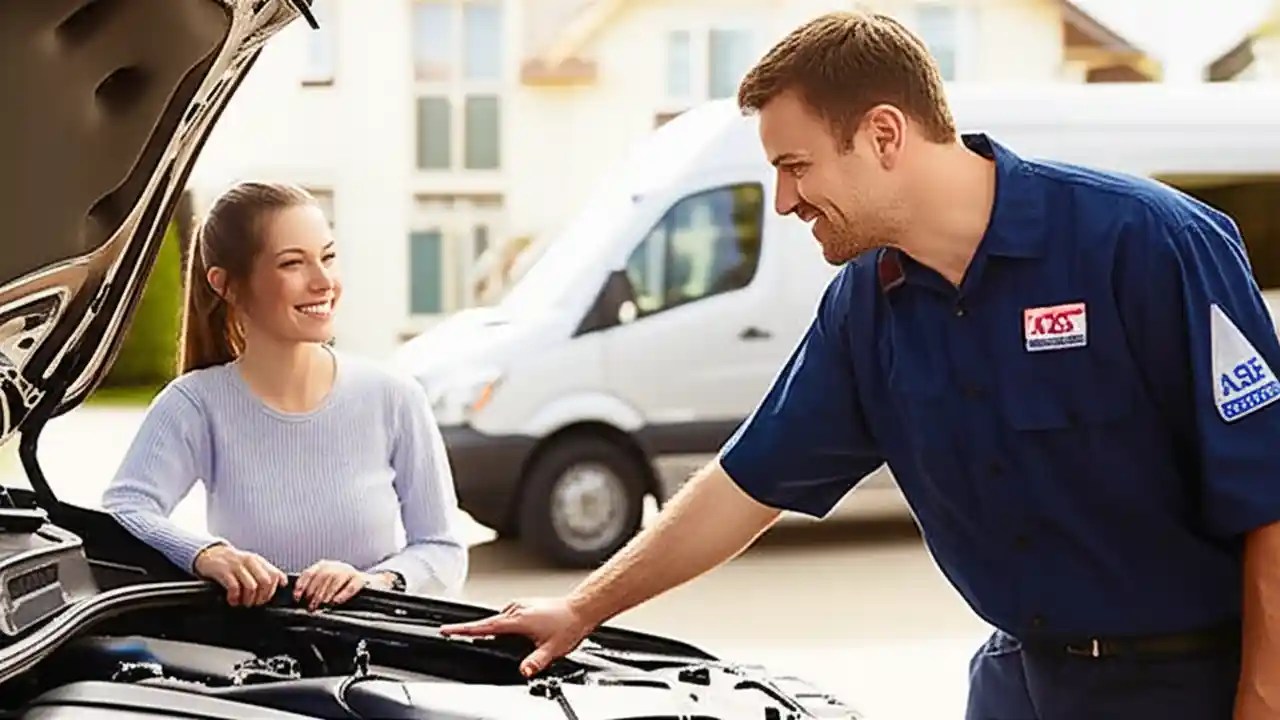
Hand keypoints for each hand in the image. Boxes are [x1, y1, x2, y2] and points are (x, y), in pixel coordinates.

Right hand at [193, 543, 287, 606]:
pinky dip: (235, 598)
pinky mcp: (223, 571)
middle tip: (255, 603)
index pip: (275, 575)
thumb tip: (283, 582)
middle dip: (262, 597)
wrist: (209, 554)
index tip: (266, 598)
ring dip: (249, 600)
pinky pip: (234, 587)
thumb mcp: (251, 564)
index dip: (272, 591)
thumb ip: (265, 572)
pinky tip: (232, 600)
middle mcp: (249, 562)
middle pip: (266, 582)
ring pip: (252, 586)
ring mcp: (236, 565)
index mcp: (258, 561)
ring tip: (244, 603)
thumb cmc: (231, 563)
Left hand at [293, 560, 372, 609]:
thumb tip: (298, 599)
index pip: (309, 573)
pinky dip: (343, 594)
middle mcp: (336, 566)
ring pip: (335, 580)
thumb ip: (313, 588)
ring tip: (322, 606)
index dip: (302, 585)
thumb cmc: (341, 588)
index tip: (297, 598)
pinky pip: (351, 586)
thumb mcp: (325, 584)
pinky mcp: (361, 579)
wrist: (368, 584)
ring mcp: (349, 571)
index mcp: (324, 566)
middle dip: (314, 593)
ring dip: (327, 594)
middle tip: (311, 607)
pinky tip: (336, 602)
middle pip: (322, 577)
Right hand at [440, 597, 594, 677]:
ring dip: (492, 629)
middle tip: (459, 637)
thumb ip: (535, 662)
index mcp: (518, 619)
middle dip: (475, 631)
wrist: (581, 609)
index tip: (446, 629)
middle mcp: (516, 609)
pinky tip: (510, 634)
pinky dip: (502, 624)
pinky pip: (506, 616)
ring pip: (498, 620)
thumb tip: (524, 672)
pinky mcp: (525, 605)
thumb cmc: (568, 625)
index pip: (483, 626)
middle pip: (488, 623)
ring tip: (492, 641)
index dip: (462, 629)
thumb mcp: (552, 649)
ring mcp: (520, 605)